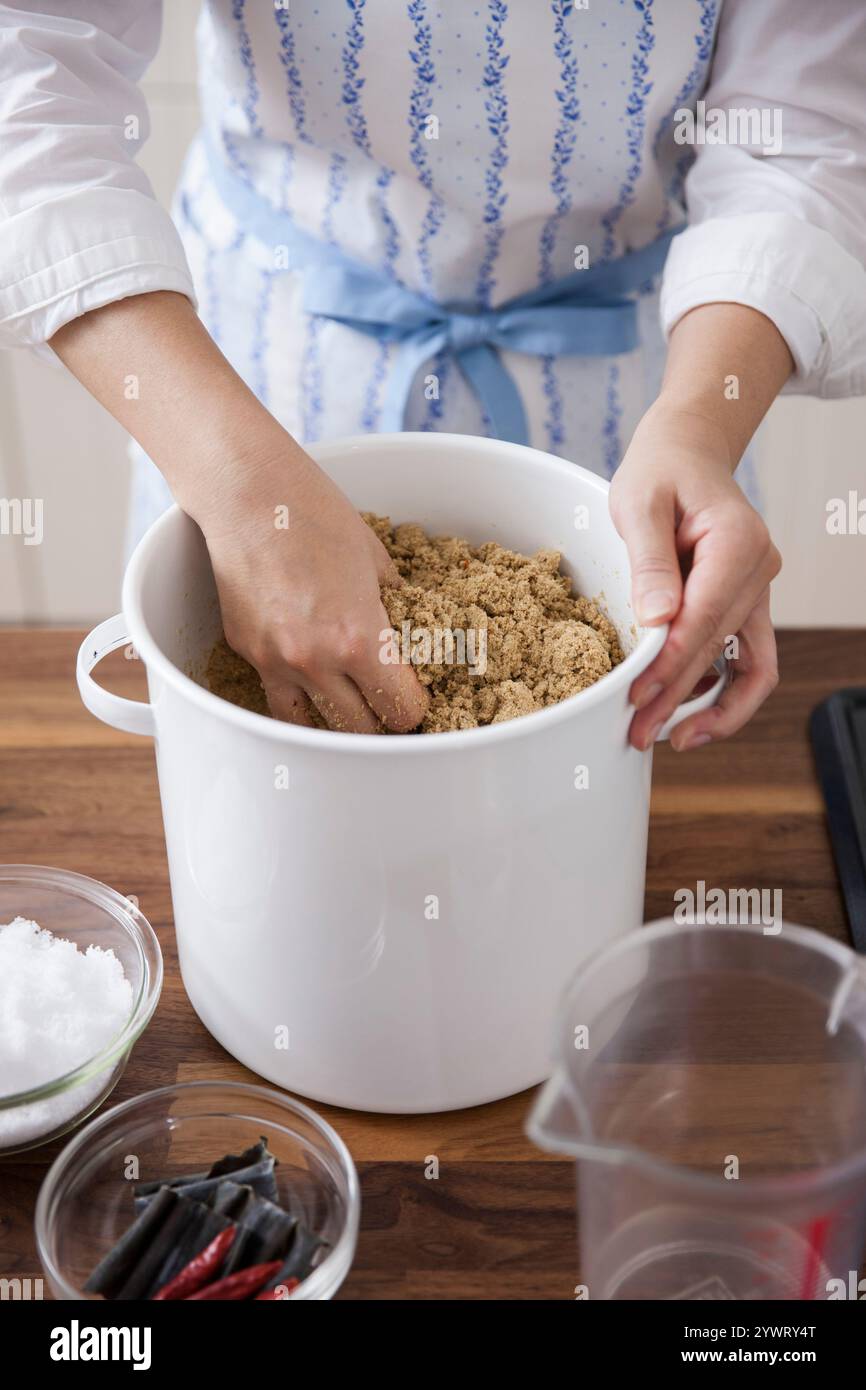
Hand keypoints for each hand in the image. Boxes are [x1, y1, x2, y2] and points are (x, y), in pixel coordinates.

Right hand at [49, 292, 426, 733]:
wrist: (248, 493)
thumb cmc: (316, 514)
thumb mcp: (375, 560)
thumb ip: (392, 604)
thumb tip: (404, 627)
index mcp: (360, 638)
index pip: (400, 710)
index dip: (415, 709)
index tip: (417, 700)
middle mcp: (317, 661)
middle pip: (362, 730)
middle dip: (382, 721)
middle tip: (389, 706)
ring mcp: (277, 662)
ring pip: (316, 727)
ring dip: (340, 723)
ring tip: (353, 708)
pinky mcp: (248, 653)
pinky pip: (279, 702)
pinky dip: (300, 707)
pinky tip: (314, 697)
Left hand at [609, 403, 780, 752]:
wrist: (686, 451)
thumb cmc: (660, 471)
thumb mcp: (639, 502)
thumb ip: (649, 560)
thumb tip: (657, 620)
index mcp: (738, 543)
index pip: (704, 619)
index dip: (671, 665)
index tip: (636, 696)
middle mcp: (759, 570)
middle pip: (719, 649)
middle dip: (677, 697)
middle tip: (636, 733)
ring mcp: (758, 590)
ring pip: (750, 666)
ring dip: (713, 709)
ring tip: (671, 740)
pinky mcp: (745, 604)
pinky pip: (745, 658)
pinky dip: (722, 690)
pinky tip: (688, 717)